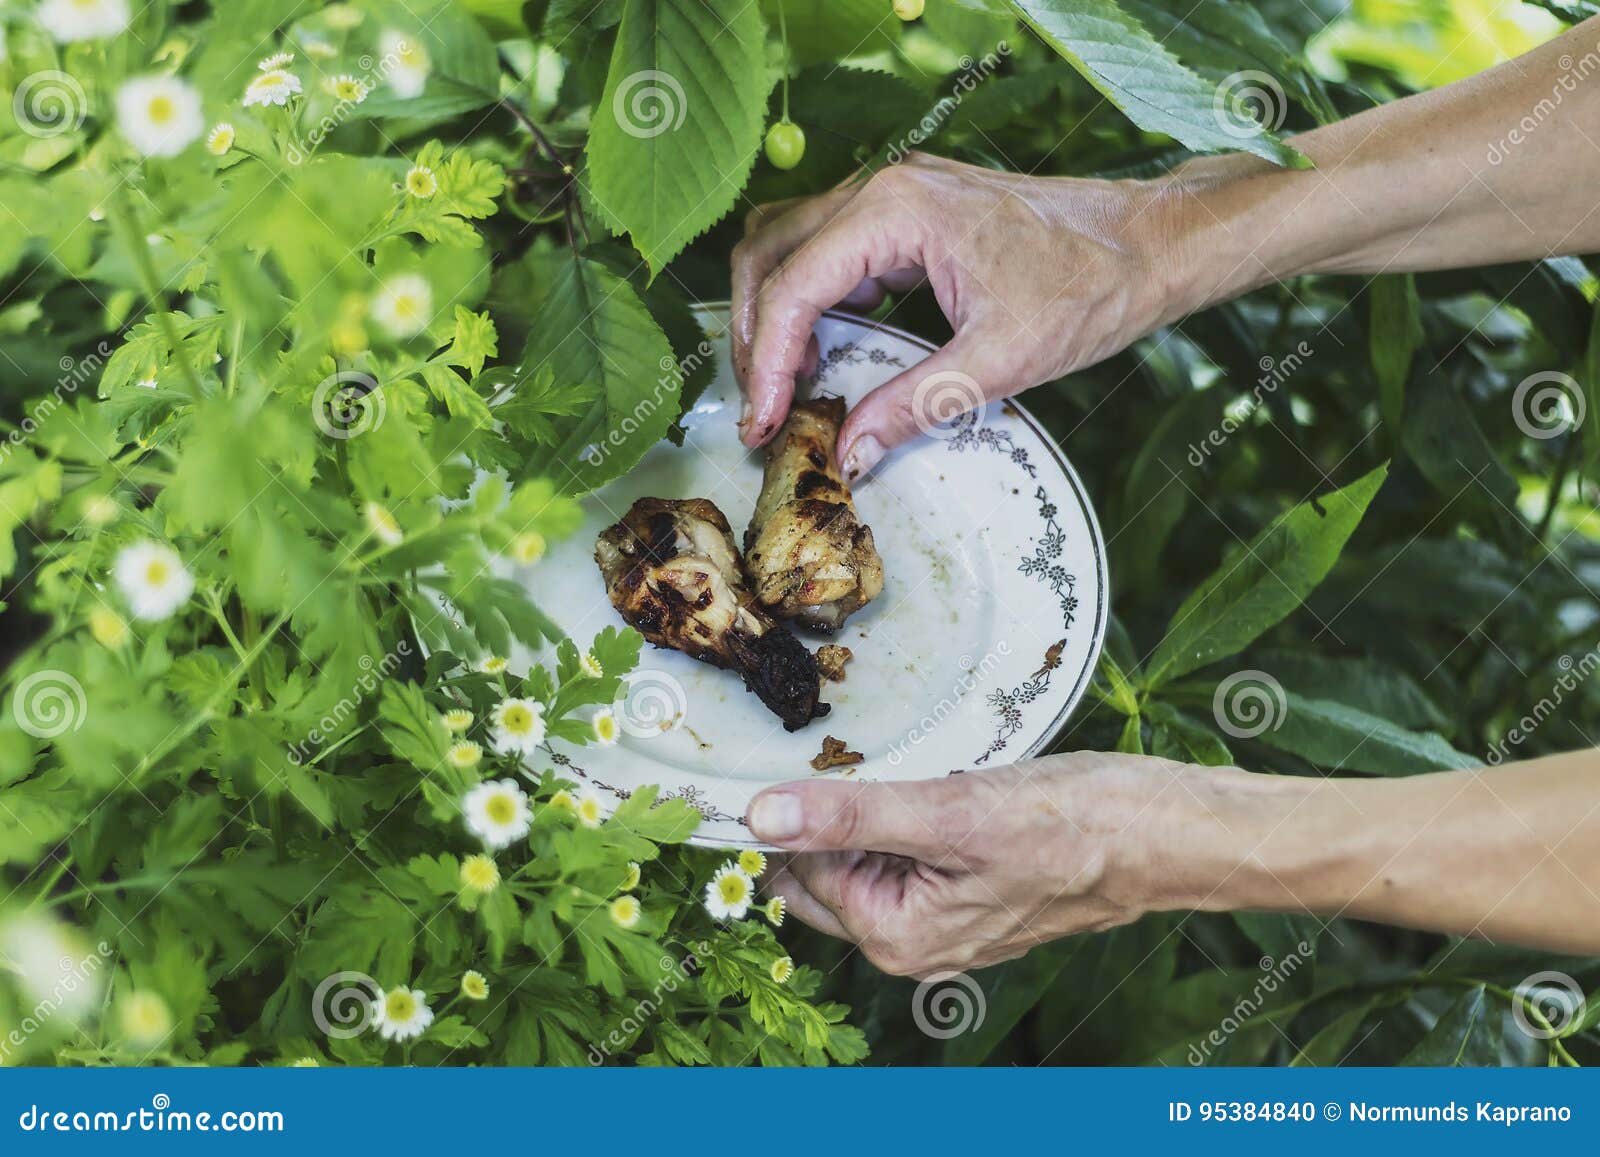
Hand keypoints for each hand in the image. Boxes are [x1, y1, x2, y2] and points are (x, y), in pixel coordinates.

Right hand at [729, 153, 1185, 477]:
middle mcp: (884, 188)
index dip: (767, 362)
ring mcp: (893, 194)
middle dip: (753, 335)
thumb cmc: (1090, 287)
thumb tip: (850, 451)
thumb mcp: (1000, 361)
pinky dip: (808, 298)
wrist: (1149, 244)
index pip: (793, 286)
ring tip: (782, 383)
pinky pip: (827, 248)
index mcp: (897, 209)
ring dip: (771, 311)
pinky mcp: (906, 212)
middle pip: (769, 253)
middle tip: (764, 408)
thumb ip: (914, 406)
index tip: (764, 423)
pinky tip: (824, 350)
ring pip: (787, 244)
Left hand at [748, 752, 1232, 977]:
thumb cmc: (1071, 828)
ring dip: (878, 808)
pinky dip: (912, 813)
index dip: (798, 812)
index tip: (803, 757)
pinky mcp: (966, 888)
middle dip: (837, 812)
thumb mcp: (946, 814)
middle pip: (826, 868)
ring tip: (926, 774)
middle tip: (882, 762)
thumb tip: (761, 819)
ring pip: (869, 853)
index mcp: (893, 937)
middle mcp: (910, 942)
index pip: (799, 870)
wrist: (1160, 832)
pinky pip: (910, 849)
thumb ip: (848, 818)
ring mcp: (940, 918)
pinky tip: (948, 786)